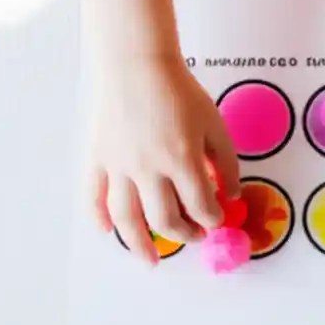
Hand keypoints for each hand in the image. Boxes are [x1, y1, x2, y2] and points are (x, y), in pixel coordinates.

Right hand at [87, 54, 240, 263]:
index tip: (216, 219)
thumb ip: (226, 162)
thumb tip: (231, 195)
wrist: (136, 63)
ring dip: (140, 245)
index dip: (212, 218)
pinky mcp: (98, 158)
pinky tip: (108, 233)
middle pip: (165, 219)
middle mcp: (148, 168)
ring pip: (127, 218)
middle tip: (194, 235)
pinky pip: (94, 195)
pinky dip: (98, 218)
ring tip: (151, 261)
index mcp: (181, 157)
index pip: (200, 205)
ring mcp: (119, 165)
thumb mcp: (214, 123)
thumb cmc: (178, 90)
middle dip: (185, 233)